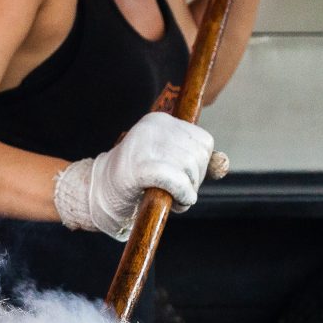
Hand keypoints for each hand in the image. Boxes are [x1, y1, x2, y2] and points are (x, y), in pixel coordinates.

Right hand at [54, 112, 216, 240]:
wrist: (98, 194)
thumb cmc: (136, 181)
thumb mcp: (169, 163)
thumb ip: (197, 161)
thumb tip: (223, 164)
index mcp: (159, 120)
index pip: (203, 142)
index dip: (198, 166)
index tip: (179, 176)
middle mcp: (153, 126)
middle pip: (199, 157)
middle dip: (193, 180)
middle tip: (172, 190)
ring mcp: (144, 145)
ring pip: (190, 169)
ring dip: (187, 192)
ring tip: (167, 196)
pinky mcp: (139, 167)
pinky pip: (177, 182)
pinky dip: (182, 196)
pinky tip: (175, 202)